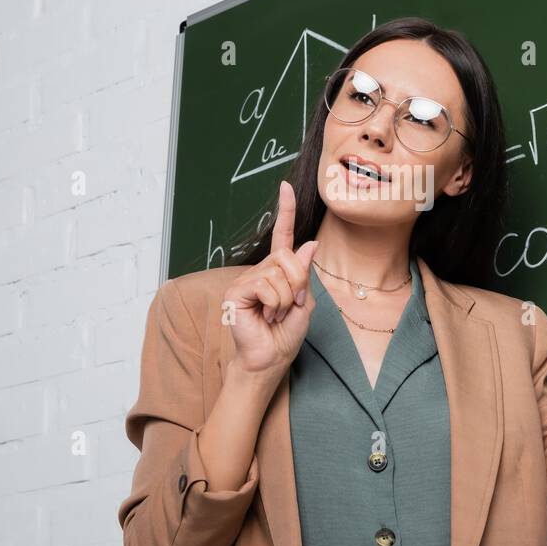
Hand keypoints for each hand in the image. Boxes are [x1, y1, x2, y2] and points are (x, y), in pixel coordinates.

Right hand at [224, 181, 318, 377]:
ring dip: (286, 300)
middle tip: (290, 307)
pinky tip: (264, 317)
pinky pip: (266, 286)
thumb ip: (304, 273)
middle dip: (298, 284)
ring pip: (279, 274)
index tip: (285, 187)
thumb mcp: (305, 301)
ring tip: (275, 315)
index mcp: (277, 271)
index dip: (285, 211)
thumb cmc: (286, 334)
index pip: (281, 236)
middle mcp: (260, 271)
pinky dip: (274, 304)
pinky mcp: (236, 291)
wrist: (270, 359)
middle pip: (288, 258)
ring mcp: (246, 280)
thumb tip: (310, 242)